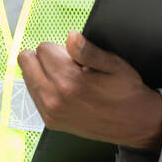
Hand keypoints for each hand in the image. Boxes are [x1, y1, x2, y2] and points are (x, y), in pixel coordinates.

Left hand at [18, 30, 161, 152]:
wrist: (134, 124)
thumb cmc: (125, 92)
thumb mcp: (114, 65)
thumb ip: (88, 50)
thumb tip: (71, 37)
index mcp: (70, 82)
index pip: (43, 48)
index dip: (60, 48)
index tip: (75, 58)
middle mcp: (55, 99)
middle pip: (28, 61)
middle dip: (46, 58)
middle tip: (69, 67)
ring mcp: (50, 112)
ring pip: (27, 77)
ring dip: (43, 74)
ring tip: (69, 81)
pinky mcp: (50, 121)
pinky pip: (33, 94)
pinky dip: (44, 88)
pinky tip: (64, 92)